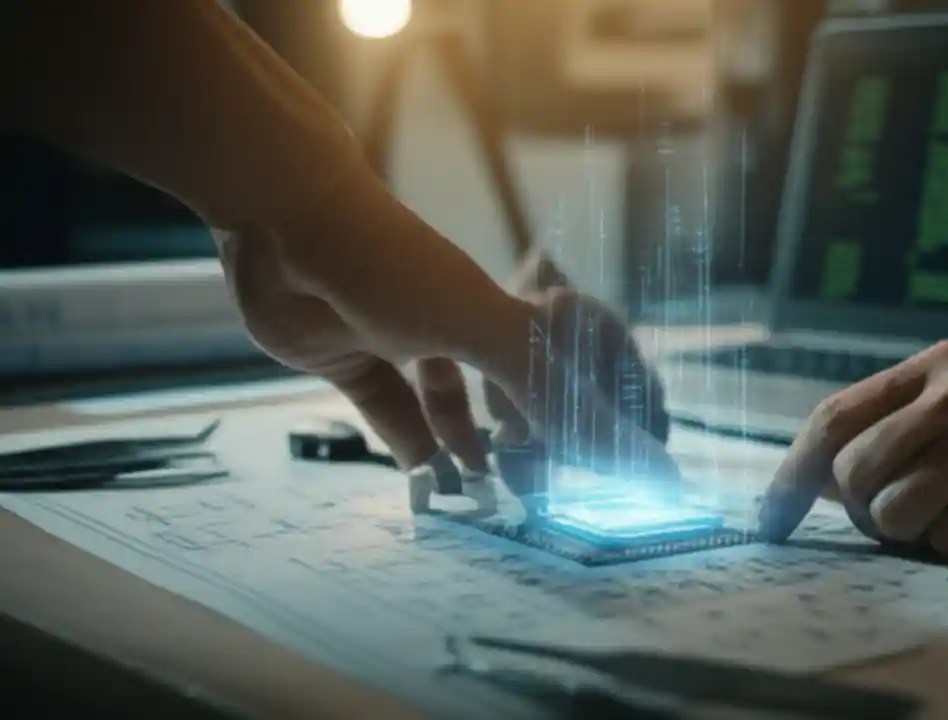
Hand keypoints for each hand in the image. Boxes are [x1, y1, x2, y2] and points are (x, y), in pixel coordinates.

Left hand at [215, 166, 674, 478]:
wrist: (287, 221)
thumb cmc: (397, 265)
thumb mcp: (484, 328)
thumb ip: (548, 391)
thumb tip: (631, 451)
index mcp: (499, 309)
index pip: (562, 372)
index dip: (585, 417)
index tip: (603, 469)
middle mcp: (456, 323)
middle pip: (504, 391)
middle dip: (521, 442)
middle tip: (530, 492)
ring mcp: (401, 339)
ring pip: (443, 407)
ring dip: (462, 451)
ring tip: (477, 497)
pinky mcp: (348, 355)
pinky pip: (387, 409)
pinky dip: (406, 445)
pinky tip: (424, 482)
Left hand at [757, 340, 947, 556]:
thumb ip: (905, 425)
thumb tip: (817, 481)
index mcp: (937, 364)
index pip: (833, 419)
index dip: (791, 477)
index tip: (768, 522)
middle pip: (852, 474)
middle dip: (867, 514)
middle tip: (914, 517)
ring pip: (892, 510)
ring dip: (916, 533)